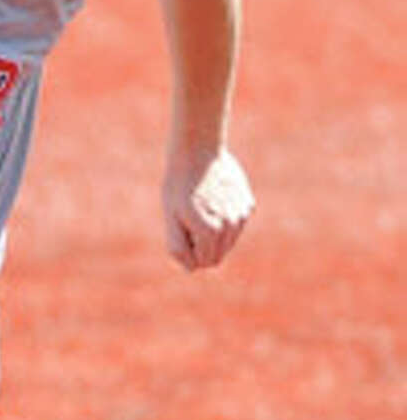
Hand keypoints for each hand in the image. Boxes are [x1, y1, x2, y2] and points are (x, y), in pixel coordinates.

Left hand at [162, 145, 253, 270]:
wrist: (198, 150)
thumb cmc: (179, 185)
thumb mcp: (170, 217)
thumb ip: (177, 247)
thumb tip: (191, 268)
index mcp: (210, 232)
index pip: (201, 263)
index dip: (188, 250)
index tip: (181, 229)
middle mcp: (231, 226)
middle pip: (217, 256)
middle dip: (202, 246)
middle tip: (190, 220)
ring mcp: (242, 215)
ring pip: (227, 242)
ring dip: (214, 233)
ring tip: (201, 208)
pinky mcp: (248, 204)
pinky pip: (235, 224)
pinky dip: (224, 218)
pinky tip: (214, 198)